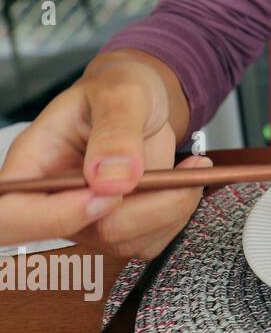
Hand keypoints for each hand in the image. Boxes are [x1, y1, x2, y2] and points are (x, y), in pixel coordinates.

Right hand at [0, 54, 206, 257]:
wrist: (143, 103)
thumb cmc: (118, 91)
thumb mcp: (120, 93)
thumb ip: (115, 132)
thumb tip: (112, 181)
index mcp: (33, 164)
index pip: (12, 214)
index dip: (56, 216)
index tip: (111, 190)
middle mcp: (54, 200)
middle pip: (79, 234)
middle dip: (139, 210)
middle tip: (174, 173)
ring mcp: (88, 220)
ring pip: (124, 242)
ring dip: (169, 208)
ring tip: (190, 167)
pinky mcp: (123, 228)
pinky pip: (150, 241)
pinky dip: (179, 214)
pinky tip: (187, 181)